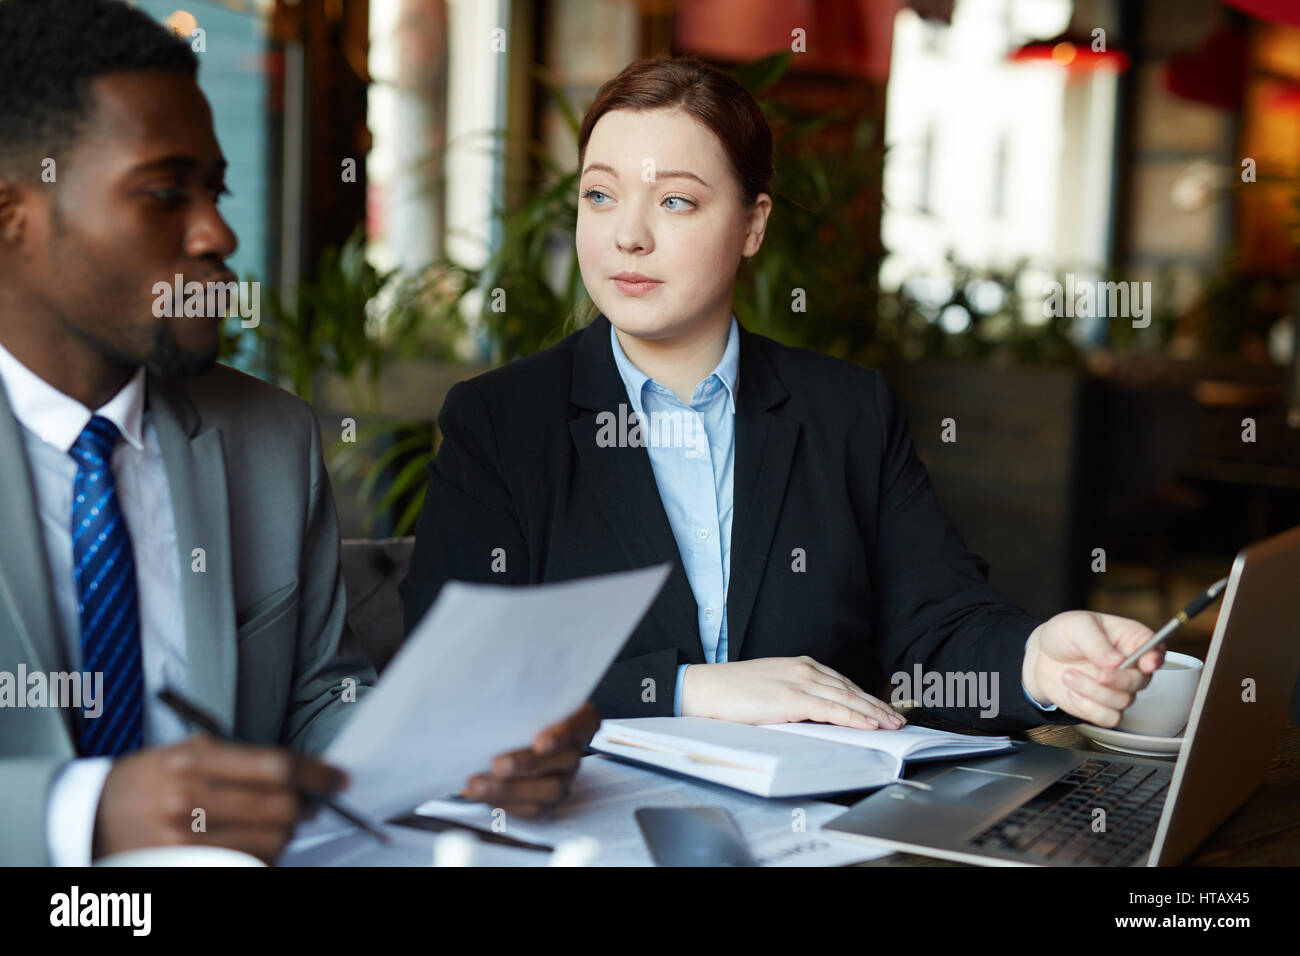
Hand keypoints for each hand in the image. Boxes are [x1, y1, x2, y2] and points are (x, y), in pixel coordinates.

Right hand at [93, 735, 347, 863]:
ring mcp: (183, 840)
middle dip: (307, 806)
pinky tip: (260, 845)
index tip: (337, 778)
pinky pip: (246, 867)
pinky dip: (264, 857)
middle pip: (279, 808)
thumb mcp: (186, 750)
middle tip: (313, 803)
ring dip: (288, 834)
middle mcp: (189, 799)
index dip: (316, 774)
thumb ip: (239, 758)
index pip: (276, 767)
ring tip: (283, 823)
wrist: (89, 816)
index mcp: (194, 760)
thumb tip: (299, 773)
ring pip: (269, 843)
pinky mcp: (181, 867)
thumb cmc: (149, 778)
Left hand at [461, 702, 600, 817]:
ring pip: (548, 791)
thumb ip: (522, 700)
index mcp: (580, 720)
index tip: (540, 742)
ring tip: (477, 785)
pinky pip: (533, 810)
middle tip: (496, 765)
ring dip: (509, 789)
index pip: (578, 725)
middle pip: (562, 762)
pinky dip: (505, 803)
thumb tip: (488, 697)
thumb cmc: (526, 710)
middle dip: (526, 765)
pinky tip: (481, 796)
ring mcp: (566, 779)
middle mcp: (576, 751)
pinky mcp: (549, 802)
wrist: (522, 732)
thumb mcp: (530, 698)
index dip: (561, 735)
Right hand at [681, 656, 905, 728]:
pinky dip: (854, 717)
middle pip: (850, 689)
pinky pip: (831, 709)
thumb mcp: (772, 687)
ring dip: (873, 713)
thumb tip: (817, 713)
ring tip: (891, 725)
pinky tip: (869, 725)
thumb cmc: (733, 691)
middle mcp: (805, 669)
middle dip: (877, 706)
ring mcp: (799, 682)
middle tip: (897, 720)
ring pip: (847, 699)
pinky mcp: (792, 698)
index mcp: (801, 665)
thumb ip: (796, 695)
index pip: (842, 682)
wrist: (706, 688)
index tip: (882, 709)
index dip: (866, 697)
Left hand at [1022, 610, 1164, 726]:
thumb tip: (1116, 661)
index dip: (1155, 658)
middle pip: (1141, 681)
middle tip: (1099, 675)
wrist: (1042, 655)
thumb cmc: (1065, 634)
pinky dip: (1088, 708)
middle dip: (1119, 680)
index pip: (1155, 649)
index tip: (1146, 663)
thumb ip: (1096, 642)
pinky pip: (1109, 718)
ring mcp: (1119, 688)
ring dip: (1093, 691)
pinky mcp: (1104, 706)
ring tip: (1068, 675)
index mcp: (1131, 640)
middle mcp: (1130, 666)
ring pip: (1123, 701)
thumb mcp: (1077, 626)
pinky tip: (1072, 692)